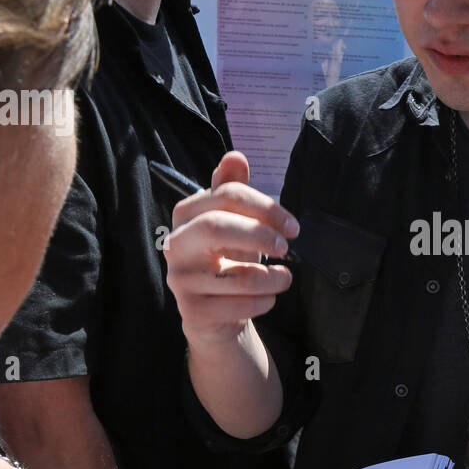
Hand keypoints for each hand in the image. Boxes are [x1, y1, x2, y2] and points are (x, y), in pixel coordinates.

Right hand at [163, 151, 299, 349]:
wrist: (213, 312)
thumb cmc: (227, 259)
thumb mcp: (234, 223)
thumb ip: (233, 190)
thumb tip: (235, 156)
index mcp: (186, 214)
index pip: (225, 196)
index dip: (265, 207)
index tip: (292, 226)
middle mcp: (176, 244)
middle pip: (217, 226)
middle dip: (260, 235)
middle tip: (286, 247)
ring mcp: (180, 279)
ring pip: (238, 276)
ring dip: (273, 278)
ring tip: (284, 278)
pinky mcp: (193, 311)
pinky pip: (240, 305)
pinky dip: (264, 302)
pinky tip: (267, 299)